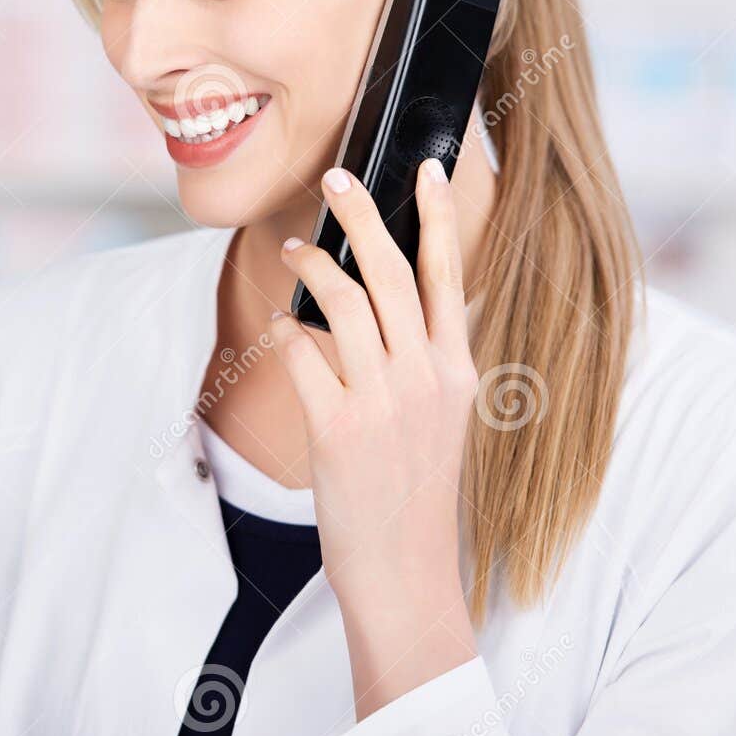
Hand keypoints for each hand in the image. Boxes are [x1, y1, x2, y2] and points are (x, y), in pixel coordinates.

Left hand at [268, 159, 479, 716]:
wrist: (405, 568)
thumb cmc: (414, 491)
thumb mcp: (440, 418)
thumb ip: (423, 362)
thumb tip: (384, 305)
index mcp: (456, 370)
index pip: (448, 275)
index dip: (437, 217)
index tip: (425, 167)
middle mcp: (426, 378)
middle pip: (391, 272)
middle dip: (362, 214)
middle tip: (334, 178)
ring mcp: (383, 401)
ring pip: (343, 303)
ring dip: (313, 266)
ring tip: (295, 251)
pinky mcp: (339, 428)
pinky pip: (302, 356)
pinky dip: (285, 331)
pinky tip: (278, 325)